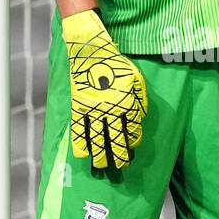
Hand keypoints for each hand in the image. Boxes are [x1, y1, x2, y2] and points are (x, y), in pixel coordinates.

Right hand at [62, 8, 147, 169]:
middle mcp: (110, 111)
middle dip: (118, 157)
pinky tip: (83, 155)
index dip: (133, 144)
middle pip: (115, 141)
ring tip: (101, 166)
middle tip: (119, 167)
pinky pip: (78, 130)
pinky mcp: (78, 107)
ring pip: (96, 140)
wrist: (92, 51)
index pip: (132, 132)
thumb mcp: (137, 80)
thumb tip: (140, 118)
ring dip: (99, 155)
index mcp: (127, 104)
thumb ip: (139, 101)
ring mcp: (92, 111)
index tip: (132, 150)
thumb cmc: (118, 64)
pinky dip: (80, 144)